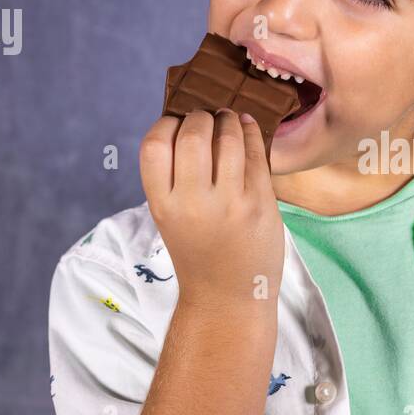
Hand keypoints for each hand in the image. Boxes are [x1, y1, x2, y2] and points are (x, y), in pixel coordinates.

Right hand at [139, 109, 284, 309]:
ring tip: (230, 119)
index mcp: (163, 204)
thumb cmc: (199, 252)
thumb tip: (189, 124)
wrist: (227, 297)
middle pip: (192, 135)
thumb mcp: (172, 218)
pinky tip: (248, 128)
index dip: (165, 125)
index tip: (176, 122)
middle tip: (207, 118)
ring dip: (229, 120)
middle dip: (200, 117)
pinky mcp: (259, 203)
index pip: (153, 146)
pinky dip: (251, 133)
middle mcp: (192, 202)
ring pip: (227, 139)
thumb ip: (175, 178)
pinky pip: (256, 155)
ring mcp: (229, 202)